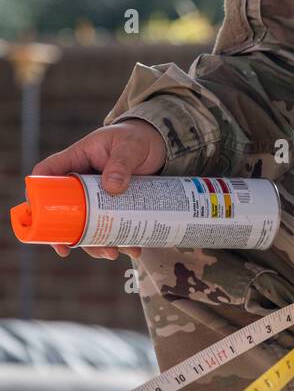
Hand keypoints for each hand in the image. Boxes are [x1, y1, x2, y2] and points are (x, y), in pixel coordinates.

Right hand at [32, 121, 166, 262]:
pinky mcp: (113, 206)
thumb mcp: (130, 146)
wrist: (160, 145)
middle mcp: (81, 180)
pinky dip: (118, 240)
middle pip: (64, 210)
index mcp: (76, 159)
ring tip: (115, 253)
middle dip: (73, 234)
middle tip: (83, 249)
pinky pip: (110, 226)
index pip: (46, 174)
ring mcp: (96, 196)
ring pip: (87, 224)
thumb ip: (121, 163)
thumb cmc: (138, 137)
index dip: (36, 195)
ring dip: (97, 243)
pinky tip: (133, 248)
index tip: (41, 219)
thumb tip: (111, 187)